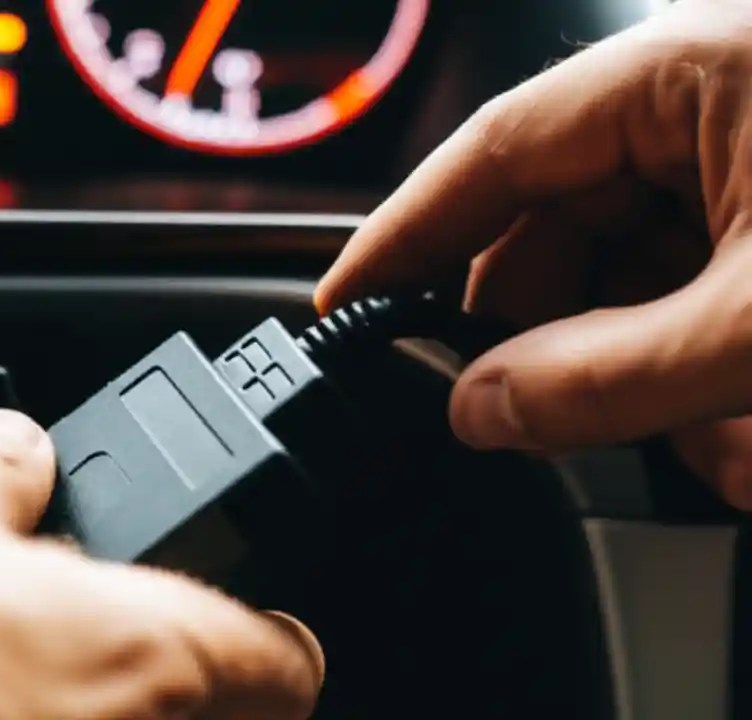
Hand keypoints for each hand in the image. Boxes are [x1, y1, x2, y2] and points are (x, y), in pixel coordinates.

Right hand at [314, 0, 751, 509]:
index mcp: (690, 68)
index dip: (406, 235)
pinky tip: (730, 418)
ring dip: (634, 357)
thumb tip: (480, 408)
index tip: (344, 303)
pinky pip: (694, 274)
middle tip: (516, 408)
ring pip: (627, 259)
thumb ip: (603, 379)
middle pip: (555, 216)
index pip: (494, 148)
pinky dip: (691, 350)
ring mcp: (751, 147)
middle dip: (541, 329)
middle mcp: (709, 94)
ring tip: (691, 434)